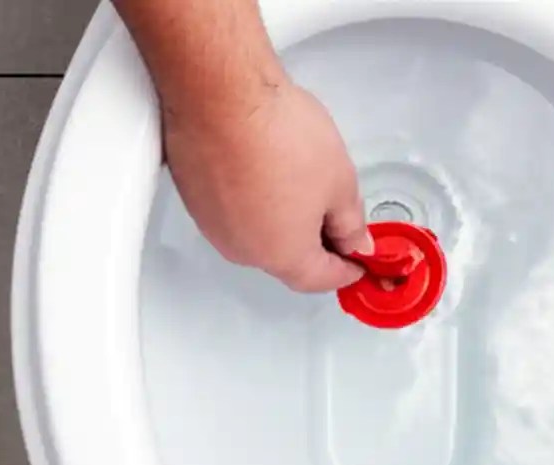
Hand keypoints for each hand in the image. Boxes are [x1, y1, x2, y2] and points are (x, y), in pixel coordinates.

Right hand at [163, 80, 372, 291]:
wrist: (220, 97)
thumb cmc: (281, 137)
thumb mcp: (340, 182)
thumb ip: (351, 223)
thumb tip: (356, 244)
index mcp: (283, 256)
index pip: (319, 279)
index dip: (344, 271)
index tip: (358, 262)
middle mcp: (244, 251)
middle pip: (287, 260)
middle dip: (314, 244)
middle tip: (336, 221)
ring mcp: (215, 226)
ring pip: (258, 235)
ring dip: (282, 222)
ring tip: (301, 186)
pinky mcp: (195, 200)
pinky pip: (234, 213)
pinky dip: (255, 203)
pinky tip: (267, 172)